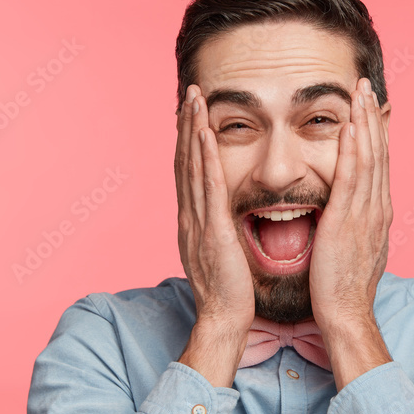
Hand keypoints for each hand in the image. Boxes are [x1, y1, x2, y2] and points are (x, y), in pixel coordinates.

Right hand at [174, 85, 254, 385]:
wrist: (222, 320)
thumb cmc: (229, 292)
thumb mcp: (221, 253)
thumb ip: (219, 231)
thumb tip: (225, 217)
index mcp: (194, 222)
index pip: (189, 172)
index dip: (189, 140)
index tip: (192, 113)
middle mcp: (190, 216)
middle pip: (185, 161)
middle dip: (186, 125)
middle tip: (190, 92)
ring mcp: (197, 222)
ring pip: (192, 167)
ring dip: (191, 130)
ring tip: (194, 99)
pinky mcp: (211, 230)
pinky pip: (207, 187)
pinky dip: (203, 158)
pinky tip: (204, 134)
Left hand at [308, 77, 392, 386]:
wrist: (345, 313)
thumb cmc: (343, 287)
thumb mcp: (354, 249)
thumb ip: (354, 225)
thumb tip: (349, 214)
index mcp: (377, 214)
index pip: (378, 164)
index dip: (375, 133)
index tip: (370, 108)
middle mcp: (376, 208)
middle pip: (377, 153)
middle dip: (372, 117)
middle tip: (366, 87)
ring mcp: (365, 213)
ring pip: (368, 158)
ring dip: (363, 122)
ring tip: (358, 94)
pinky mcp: (347, 220)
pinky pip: (351, 177)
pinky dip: (351, 149)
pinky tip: (347, 126)